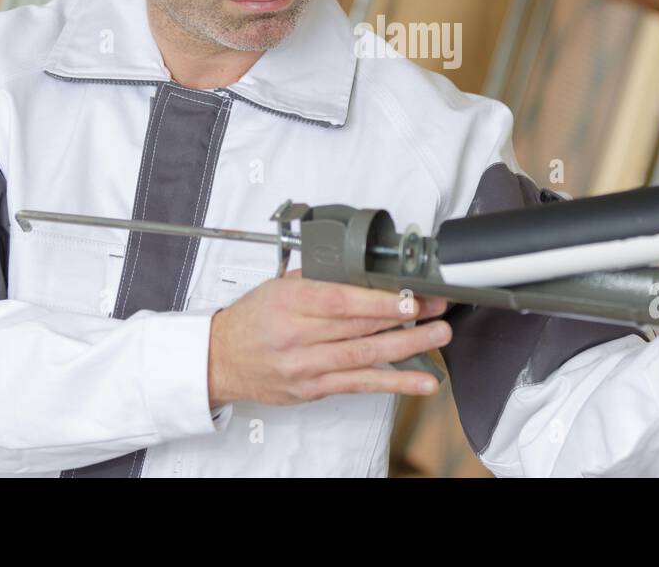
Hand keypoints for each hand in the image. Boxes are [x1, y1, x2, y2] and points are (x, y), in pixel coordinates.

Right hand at [207, 270, 450, 407]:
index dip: (379, 302)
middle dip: (404, 317)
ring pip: (364, 357)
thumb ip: (321, 277)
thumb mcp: (280, 285)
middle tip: (437, 307)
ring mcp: (307, 367)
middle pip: (358, 328)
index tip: (410, 297)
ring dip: (408, 347)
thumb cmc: (253, 318)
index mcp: (290, 303)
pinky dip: (396, 383)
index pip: (341, 302)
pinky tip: (422, 381)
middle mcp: (297, 337)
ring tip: (438, 335)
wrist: (221, 359)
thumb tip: (367, 269)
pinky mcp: (314, 389)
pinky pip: (361, 385)